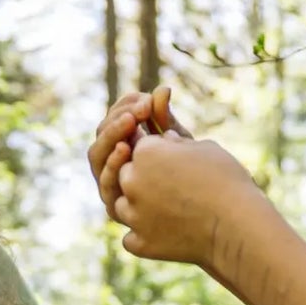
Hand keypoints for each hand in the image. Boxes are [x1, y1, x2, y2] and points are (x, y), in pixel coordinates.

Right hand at [88, 85, 190, 220]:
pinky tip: (127, 149)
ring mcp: (111, 185)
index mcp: (125, 144)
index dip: (126, 105)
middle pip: (102, 135)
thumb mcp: (178, 143)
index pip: (114, 119)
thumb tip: (162, 89)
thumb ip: (166, 119)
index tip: (147, 98)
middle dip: (117, 119)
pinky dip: (112, 164)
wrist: (209, 215)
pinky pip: (106, 184)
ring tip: (129, 121)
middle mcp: (113, 164)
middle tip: (139, 110)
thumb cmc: (193, 177)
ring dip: (110, 136)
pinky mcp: (116, 207)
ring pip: (96, 156)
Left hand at [110, 131, 262, 266]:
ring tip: (172, 211)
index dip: (161, 156)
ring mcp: (133, 215)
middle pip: (127, 176)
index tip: (181, 166)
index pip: (141, 149)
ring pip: (123, 207)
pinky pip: (131, 238)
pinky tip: (166, 234)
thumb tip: (165, 138)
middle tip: (176, 189)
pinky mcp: (139, 243)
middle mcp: (131, 181)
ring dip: (140, 208)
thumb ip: (177, 143)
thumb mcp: (205, 149)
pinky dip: (145, 237)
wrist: (238, 226)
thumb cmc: (227, 181)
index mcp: (146, 152)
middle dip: (145, 180)